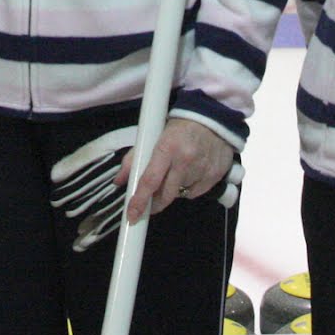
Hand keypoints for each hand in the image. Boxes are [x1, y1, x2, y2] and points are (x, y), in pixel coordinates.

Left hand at [116, 118, 232, 222]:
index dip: (139, 201)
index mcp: (166, 147)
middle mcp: (185, 161)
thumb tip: (120, 181)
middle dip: (155, 203)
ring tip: (176, 171)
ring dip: (173, 190)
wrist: (213, 118)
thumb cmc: (179, 127)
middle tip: (150, 201)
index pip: (150, 181)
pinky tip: (190, 173)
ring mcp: (202, 169)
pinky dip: (189, 188)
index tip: (132, 216)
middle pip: (165, 194)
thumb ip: (134, 158)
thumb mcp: (154, 135)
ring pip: (180, 194)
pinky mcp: (215, 176)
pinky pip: (195, 193)